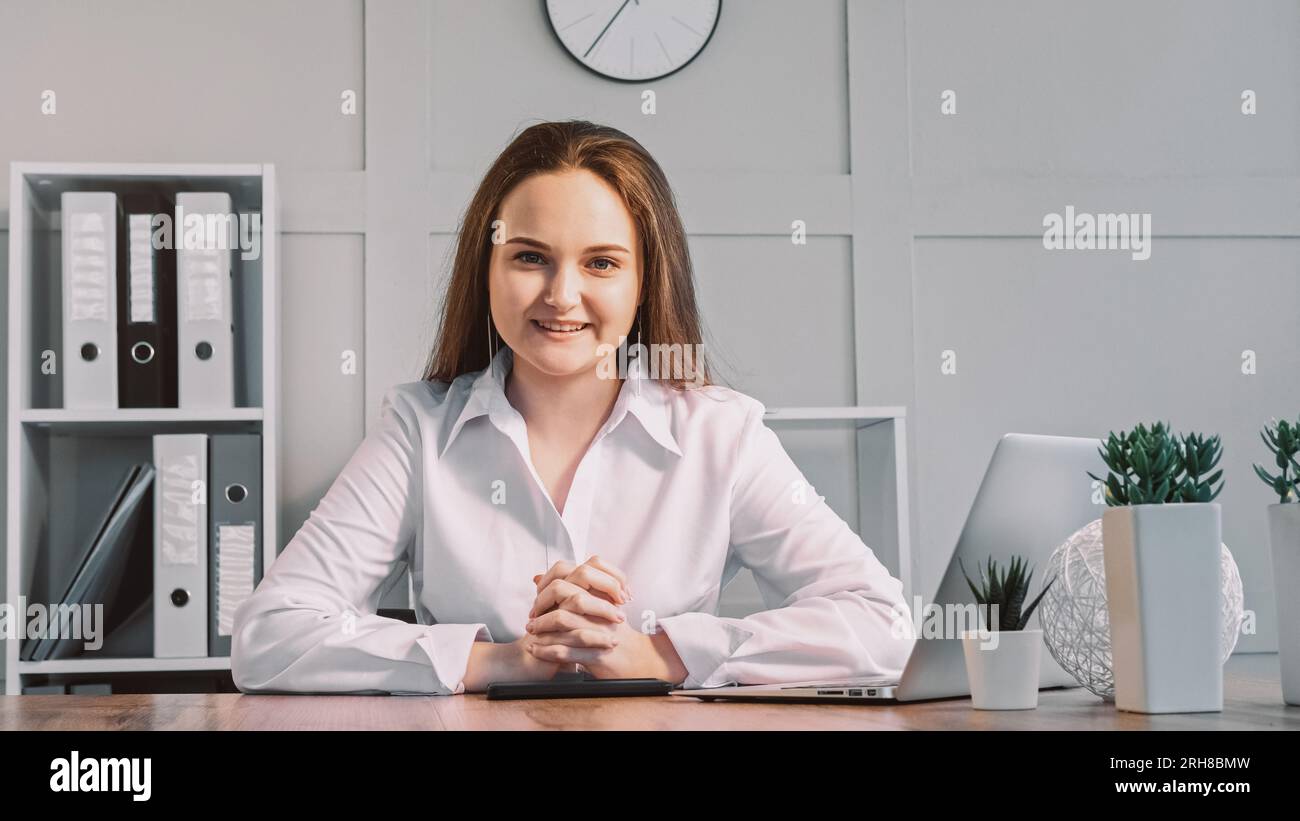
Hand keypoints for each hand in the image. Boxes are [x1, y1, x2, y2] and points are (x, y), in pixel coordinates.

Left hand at [523, 556, 687, 682]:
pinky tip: (535, 651)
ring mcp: (601, 632)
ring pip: (564, 621)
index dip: (553, 582)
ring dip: (542, 627)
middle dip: (543, 604)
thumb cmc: (613, 633)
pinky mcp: (598, 655)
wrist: (638, 661)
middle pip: (567, 594)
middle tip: (532, 615)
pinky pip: (565, 651)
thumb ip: (570, 591)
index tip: (540, 595)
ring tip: (531, 632)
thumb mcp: (597, 607)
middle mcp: (603, 611)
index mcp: (604, 597)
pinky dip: (545, 651)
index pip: (578, 574)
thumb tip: (537, 578)